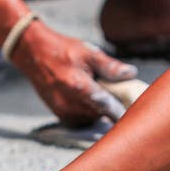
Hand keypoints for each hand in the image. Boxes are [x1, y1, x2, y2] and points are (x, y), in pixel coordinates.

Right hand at [11, 20, 137, 126]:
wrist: (34, 55)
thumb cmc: (62, 51)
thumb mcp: (88, 52)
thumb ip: (110, 66)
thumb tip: (131, 74)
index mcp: (79, 87)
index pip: (108, 107)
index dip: (122, 112)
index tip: (136, 114)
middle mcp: (70, 104)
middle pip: (102, 114)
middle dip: (112, 108)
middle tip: (120, 97)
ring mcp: (64, 112)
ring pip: (93, 118)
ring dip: (99, 110)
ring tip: (98, 93)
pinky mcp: (61, 116)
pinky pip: (83, 119)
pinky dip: (89, 112)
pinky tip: (87, 98)